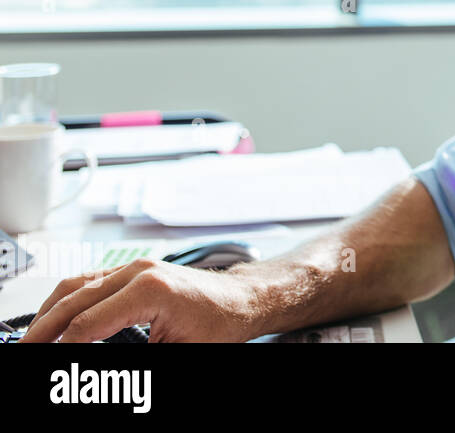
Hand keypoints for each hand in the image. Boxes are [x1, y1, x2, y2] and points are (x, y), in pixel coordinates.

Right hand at [17, 258, 263, 342]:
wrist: (244, 299)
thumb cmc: (222, 323)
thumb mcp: (180, 352)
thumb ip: (136, 362)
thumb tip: (101, 373)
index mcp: (150, 289)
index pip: (89, 322)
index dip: (64, 347)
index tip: (48, 362)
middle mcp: (138, 271)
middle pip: (73, 299)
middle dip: (45, 328)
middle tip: (26, 350)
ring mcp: (135, 266)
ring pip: (76, 285)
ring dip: (50, 311)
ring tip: (34, 338)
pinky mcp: (135, 270)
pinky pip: (89, 281)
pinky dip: (67, 299)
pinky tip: (56, 317)